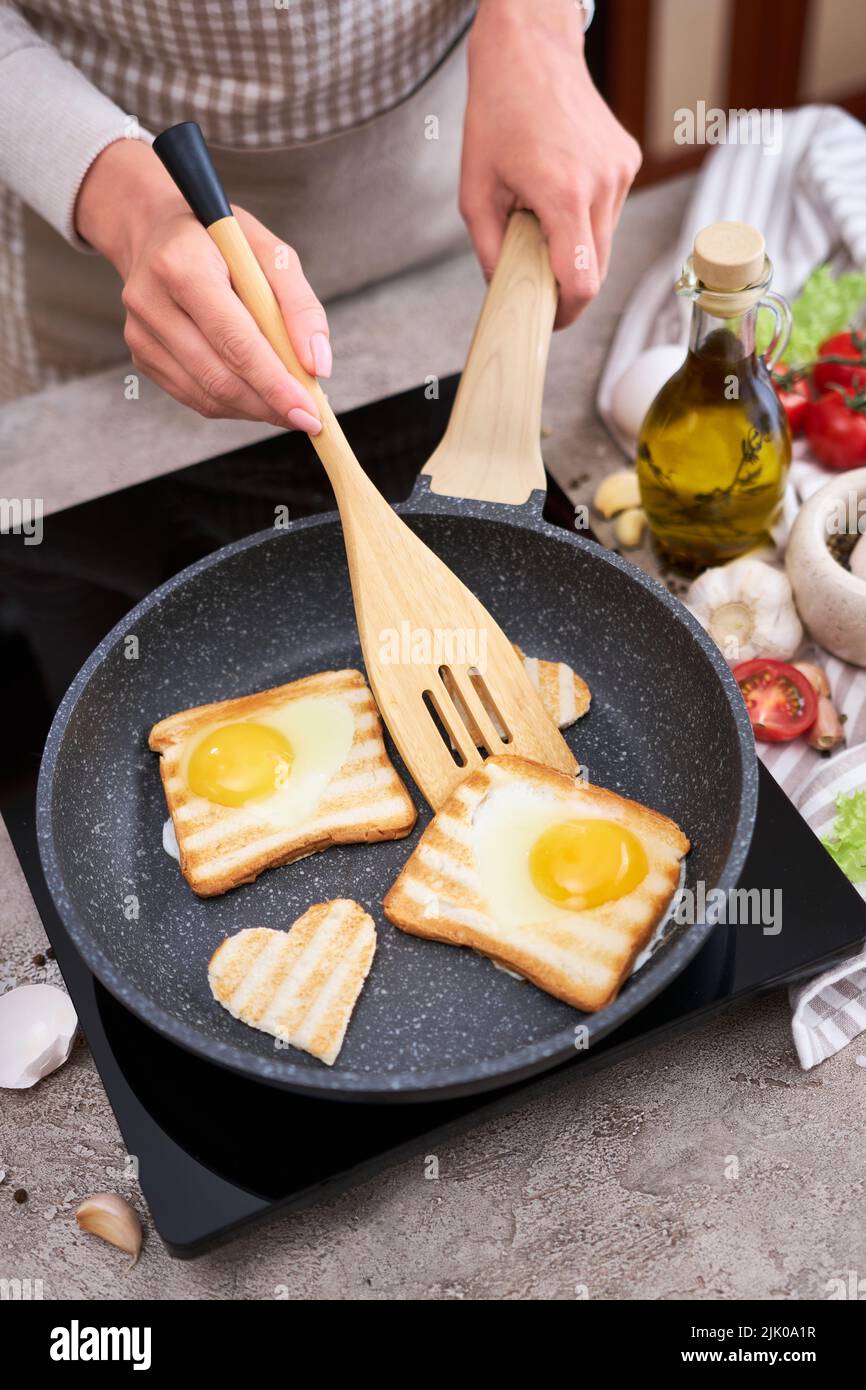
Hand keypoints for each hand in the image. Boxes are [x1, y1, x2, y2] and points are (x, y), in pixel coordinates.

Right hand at [75, 140, 326, 430]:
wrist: (157, 232)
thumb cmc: (221, 241)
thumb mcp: (271, 252)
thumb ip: (300, 306)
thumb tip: (318, 366)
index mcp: (182, 265)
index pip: (234, 341)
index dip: (274, 384)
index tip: (310, 413)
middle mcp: (151, 301)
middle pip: (219, 377)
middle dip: (270, 405)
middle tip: (308, 418)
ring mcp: (140, 333)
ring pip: (207, 395)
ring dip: (255, 408)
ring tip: (287, 404)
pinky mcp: (142, 355)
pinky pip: (195, 396)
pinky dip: (233, 404)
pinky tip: (255, 393)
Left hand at [460, 0, 641, 326]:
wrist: (530, 51)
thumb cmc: (496, 115)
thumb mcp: (475, 192)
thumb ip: (490, 251)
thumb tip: (503, 292)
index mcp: (563, 195)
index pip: (582, 282)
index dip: (566, 312)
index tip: (548, 320)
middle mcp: (602, 185)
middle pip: (597, 269)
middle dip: (568, 283)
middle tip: (535, 278)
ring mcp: (621, 172)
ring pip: (605, 243)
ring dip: (576, 247)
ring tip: (541, 218)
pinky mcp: (628, 162)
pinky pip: (610, 213)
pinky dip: (585, 219)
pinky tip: (560, 190)